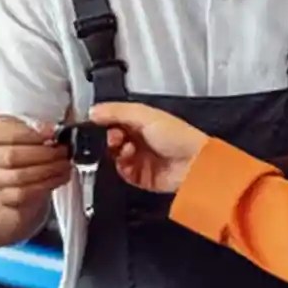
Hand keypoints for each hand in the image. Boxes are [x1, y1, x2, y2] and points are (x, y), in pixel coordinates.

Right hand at [0, 115, 70, 207]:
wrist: (5, 167)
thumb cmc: (17, 142)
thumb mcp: (23, 125)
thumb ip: (36, 125)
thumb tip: (52, 128)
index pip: (5, 133)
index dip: (31, 134)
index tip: (52, 133)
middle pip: (12, 156)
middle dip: (43, 153)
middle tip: (62, 149)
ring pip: (20, 176)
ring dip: (48, 169)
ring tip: (64, 163)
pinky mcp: (3, 197)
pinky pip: (25, 194)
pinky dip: (47, 184)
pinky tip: (60, 176)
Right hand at [89, 103, 209, 193]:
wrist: (194, 164)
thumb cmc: (179, 136)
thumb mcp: (145, 115)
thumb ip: (117, 111)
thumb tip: (94, 110)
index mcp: (142, 121)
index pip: (115, 119)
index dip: (105, 121)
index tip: (98, 122)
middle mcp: (140, 139)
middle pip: (112, 139)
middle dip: (109, 137)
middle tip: (114, 136)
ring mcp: (140, 158)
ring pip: (114, 156)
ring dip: (115, 152)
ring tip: (125, 147)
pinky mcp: (140, 176)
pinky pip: (121, 173)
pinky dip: (120, 167)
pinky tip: (128, 159)